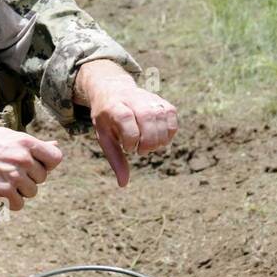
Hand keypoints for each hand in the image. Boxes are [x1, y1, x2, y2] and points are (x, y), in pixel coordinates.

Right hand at [0, 127, 62, 210]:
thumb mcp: (6, 136)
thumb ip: (32, 143)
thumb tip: (56, 145)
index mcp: (25, 142)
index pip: (56, 157)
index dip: (48, 163)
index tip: (36, 165)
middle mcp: (22, 159)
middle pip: (42, 177)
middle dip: (29, 177)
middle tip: (9, 171)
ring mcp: (13, 176)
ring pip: (32, 192)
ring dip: (19, 190)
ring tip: (2, 180)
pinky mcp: (3, 191)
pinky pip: (19, 204)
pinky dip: (10, 202)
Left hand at [76, 60, 178, 186]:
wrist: (113, 91)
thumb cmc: (107, 120)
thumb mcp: (104, 137)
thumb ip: (115, 159)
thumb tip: (123, 184)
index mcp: (114, 106)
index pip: (126, 118)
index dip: (130, 138)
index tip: (128, 148)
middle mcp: (133, 99)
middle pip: (147, 117)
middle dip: (148, 140)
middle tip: (141, 151)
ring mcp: (149, 98)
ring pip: (162, 116)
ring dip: (159, 138)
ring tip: (149, 146)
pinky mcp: (162, 101)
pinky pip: (172, 115)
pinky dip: (169, 131)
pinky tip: (159, 139)